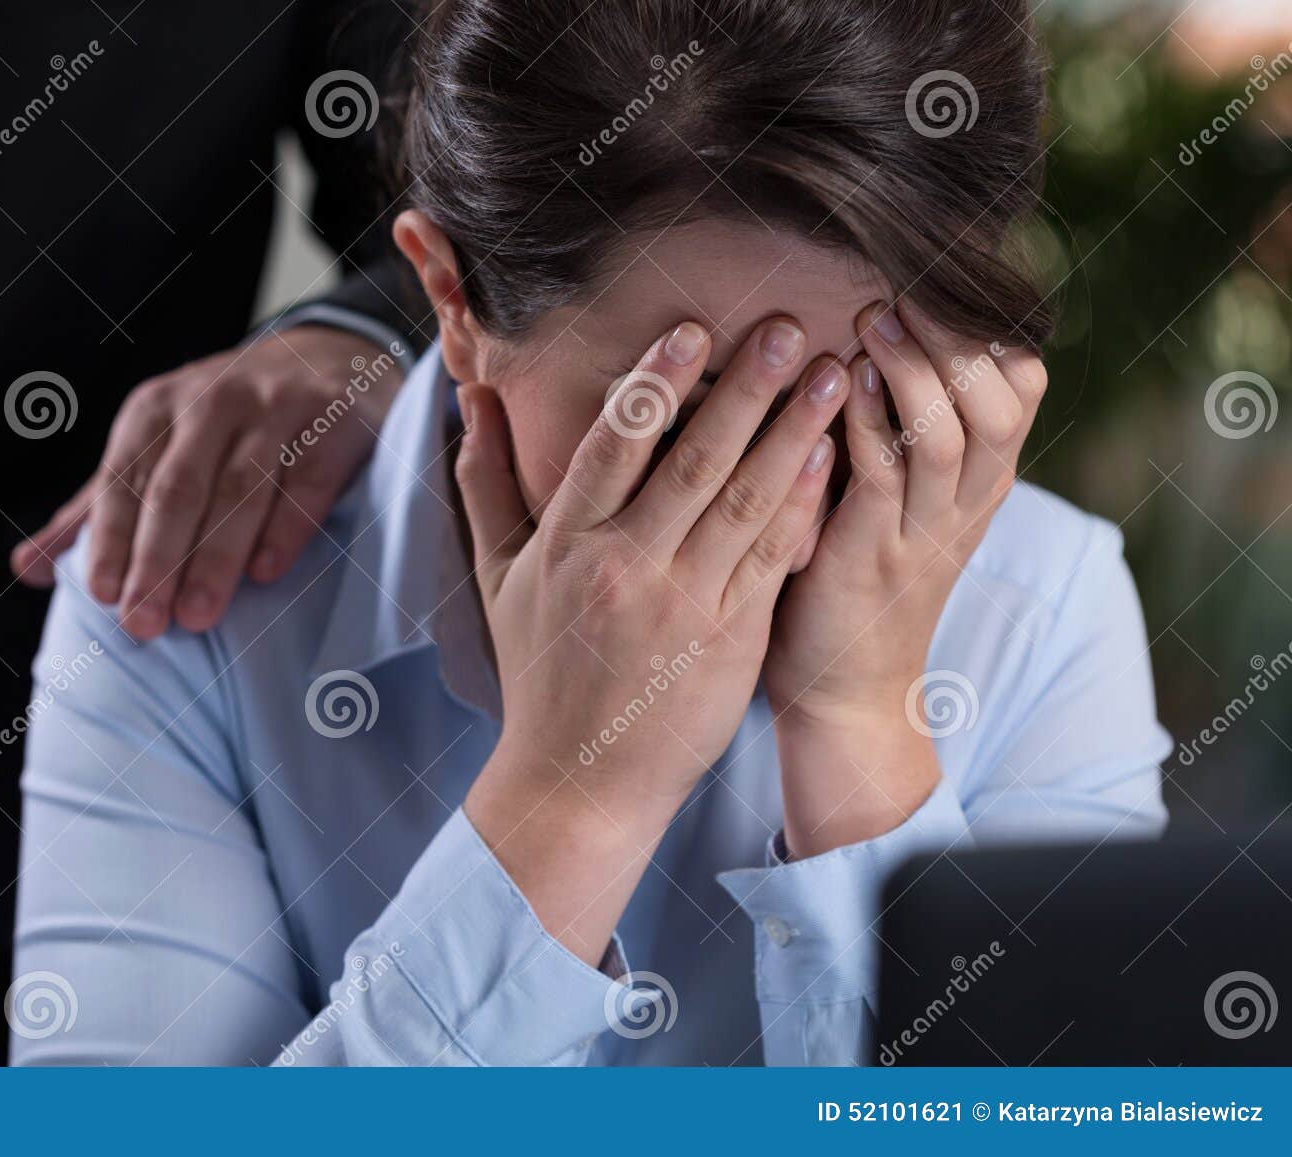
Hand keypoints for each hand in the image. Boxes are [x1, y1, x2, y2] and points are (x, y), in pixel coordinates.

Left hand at [10, 325, 403, 637]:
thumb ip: (98, 510)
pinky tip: (266, 571)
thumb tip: (27, 571)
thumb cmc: (226, 425)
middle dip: (157, 559)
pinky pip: (307, 478)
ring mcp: (276, 406)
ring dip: (215, 556)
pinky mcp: (333, 420)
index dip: (111, 539)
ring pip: (239, 487)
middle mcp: (212, 399)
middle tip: (144, 624)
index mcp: (156, 408)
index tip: (102, 597)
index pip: (125, 479)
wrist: (327, 362)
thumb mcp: (154, 451)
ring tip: (198, 617)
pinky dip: (287, 526)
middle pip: (178, 487)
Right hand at [457, 318, 846, 962]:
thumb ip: (486, 481)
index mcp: (564, 545)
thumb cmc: (539, 672)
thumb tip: (472, 396)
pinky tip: (830, 460)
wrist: (580, 781)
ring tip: (830, 377)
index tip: (691, 328)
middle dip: (742, 388)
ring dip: (792, 434)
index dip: (654, 383)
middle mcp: (623, 568)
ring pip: (743, 503)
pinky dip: (801, 507)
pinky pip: (771, 561)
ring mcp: (682, 606)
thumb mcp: (496, 576)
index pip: (612, 446)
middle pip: (690, 461)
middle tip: (785, 326)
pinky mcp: (729, 640)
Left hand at [762, 301, 1047, 856]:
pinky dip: (868, 424)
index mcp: (978, 484)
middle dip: (955, 334)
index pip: (1019, 387)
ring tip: (874, 315)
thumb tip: (867, 331)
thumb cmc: (854, 579)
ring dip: (912, 367)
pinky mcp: (874, 560)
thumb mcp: (896, 500)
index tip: (938, 276)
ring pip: (952, 434)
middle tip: (905, 283)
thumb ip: (898, 430)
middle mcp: (965, 505)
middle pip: (1000, 400)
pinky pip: (885, 481)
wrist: (842, 692)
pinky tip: (842, 379)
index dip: (986, 329)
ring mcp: (925, 536)